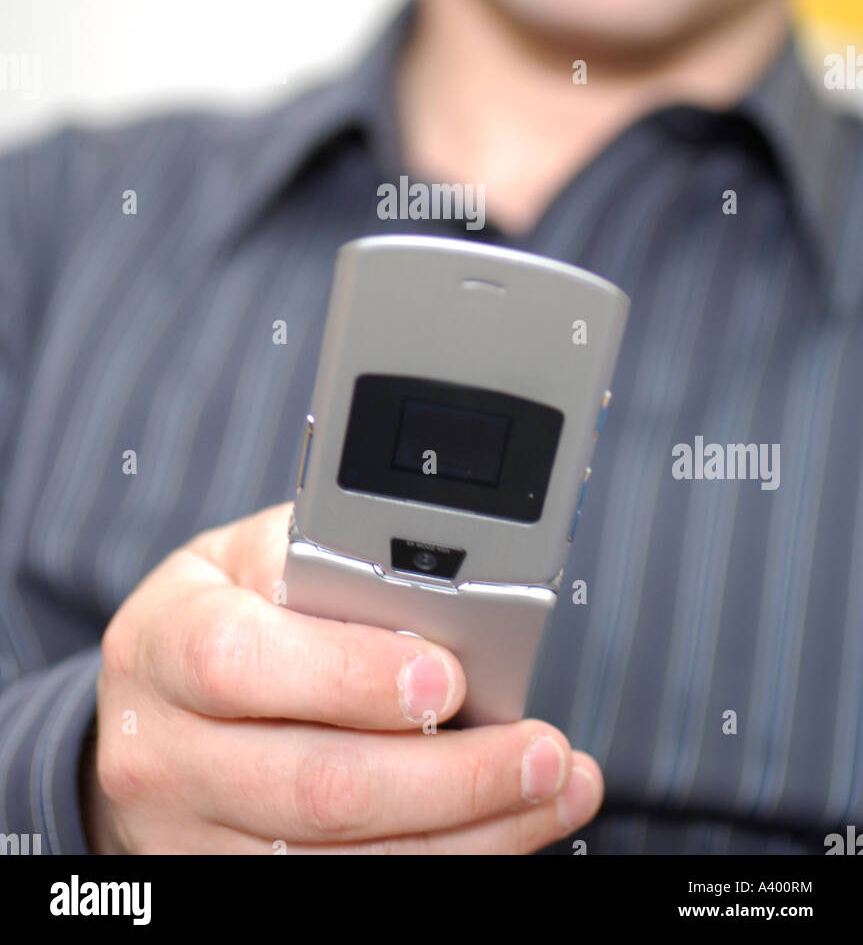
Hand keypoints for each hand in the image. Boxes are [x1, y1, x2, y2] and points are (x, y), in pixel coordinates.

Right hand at [82, 503, 602, 853]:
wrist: (149, 718)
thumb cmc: (218, 614)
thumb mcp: (244, 558)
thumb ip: (322, 561)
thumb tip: (427, 590)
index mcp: (161, 645)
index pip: (241, 664)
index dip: (351, 675)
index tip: (445, 678)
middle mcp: (163, 755)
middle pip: (317, 788)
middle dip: (453, 776)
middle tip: (543, 749)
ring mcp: (190, 840)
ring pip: (344, 861)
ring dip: (472, 835)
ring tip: (554, 792)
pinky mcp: (230, 887)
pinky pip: (347, 892)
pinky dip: (443, 864)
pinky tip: (503, 832)